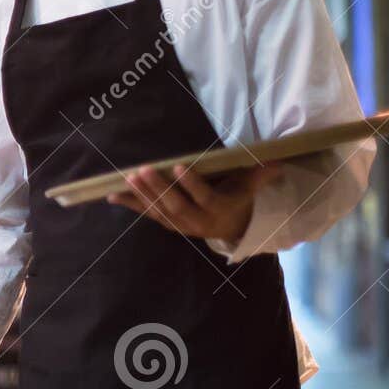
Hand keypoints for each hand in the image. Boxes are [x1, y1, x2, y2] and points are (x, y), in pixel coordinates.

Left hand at [107, 163, 276, 242]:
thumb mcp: (249, 188)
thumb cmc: (238, 199)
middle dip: (159, 188)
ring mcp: (180, 225)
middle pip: (176, 206)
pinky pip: (147, 214)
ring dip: (142, 195)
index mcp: (219, 210)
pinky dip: (130, 205)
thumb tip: (276, 161)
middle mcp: (198, 222)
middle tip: (144, 170)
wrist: (230, 228)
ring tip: (129, 178)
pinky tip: (112, 195)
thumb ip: (260, 175)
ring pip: (159, 211)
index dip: (191, 184)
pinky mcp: (167, 224)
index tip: (179, 167)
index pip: (204, 198)